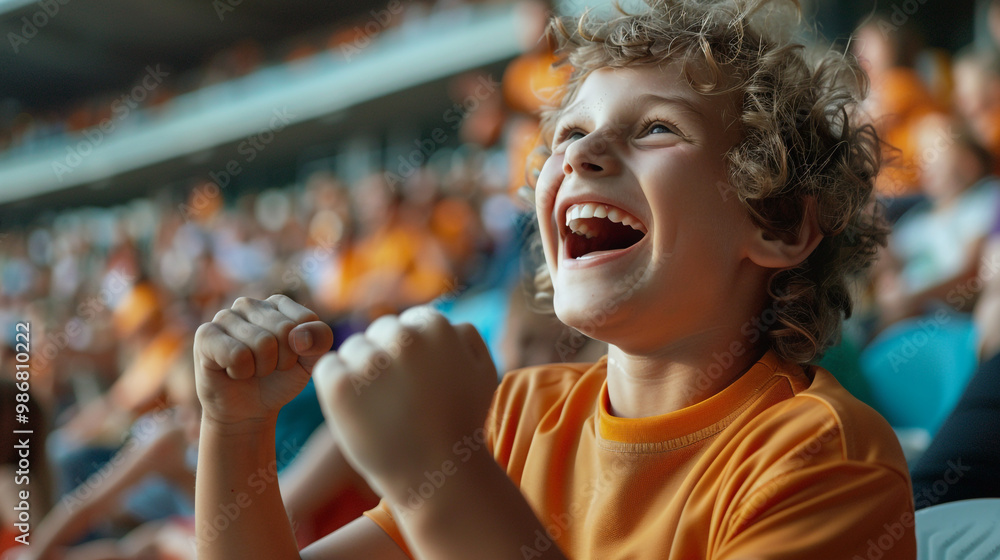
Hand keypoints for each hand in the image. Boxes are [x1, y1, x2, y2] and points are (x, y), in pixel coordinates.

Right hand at [194, 295, 333, 426]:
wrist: (247, 410)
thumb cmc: (279, 380)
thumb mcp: (310, 362)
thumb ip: (320, 340)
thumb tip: (299, 336)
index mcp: (278, 303)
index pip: (306, 319)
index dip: (302, 349)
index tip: (290, 358)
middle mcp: (250, 304)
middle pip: (285, 330)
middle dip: (282, 360)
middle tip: (268, 368)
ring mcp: (225, 316)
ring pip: (263, 343)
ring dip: (262, 368)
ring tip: (251, 369)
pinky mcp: (205, 334)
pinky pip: (238, 354)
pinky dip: (241, 372)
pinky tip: (232, 371)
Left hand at [313, 306, 496, 500]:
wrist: (437, 475)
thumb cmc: (461, 426)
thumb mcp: (484, 373)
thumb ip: (465, 337)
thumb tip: (444, 321)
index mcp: (436, 327)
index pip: (411, 322)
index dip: (412, 354)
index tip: (418, 382)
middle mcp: (402, 337)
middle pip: (380, 332)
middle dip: (385, 357)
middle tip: (398, 397)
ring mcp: (369, 361)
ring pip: (353, 349)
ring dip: (360, 371)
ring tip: (380, 408)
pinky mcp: (339, 385)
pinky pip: (328, 368)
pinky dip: (336, 386)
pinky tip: (358, 410)